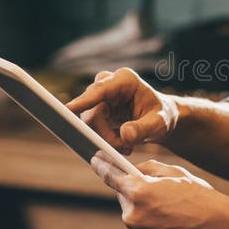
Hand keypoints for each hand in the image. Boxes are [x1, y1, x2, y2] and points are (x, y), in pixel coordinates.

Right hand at [66, 68, 181, 153]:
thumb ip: (143, 129)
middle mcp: (109, 84)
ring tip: (128, 147)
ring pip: (90, 123)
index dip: (83, 101)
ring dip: (106, 140)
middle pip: (92, 112)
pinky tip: (123, 145)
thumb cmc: (162, 116)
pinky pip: (92, 129)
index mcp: (125, 80)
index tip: (67, 110)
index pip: (100, 90)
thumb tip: (125, 135)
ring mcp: (100, 97)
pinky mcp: (97, 109)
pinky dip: (106, 141)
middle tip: (126, 148)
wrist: (161, 120)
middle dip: (106, 135)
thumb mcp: (159, 124)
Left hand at [90, 153, 223, 228]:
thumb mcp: (174, 172)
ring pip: (132, 212)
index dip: (102, 165)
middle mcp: (133, 215)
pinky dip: (149, 220)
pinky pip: (141, 227)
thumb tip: (133, 171)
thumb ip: (148, 169)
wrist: (219, 227)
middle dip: (135, 188)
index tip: (95, 159)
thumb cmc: (200, 196)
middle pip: (124, 194)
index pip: (111, 176)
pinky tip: (170, 218)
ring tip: (169, 205)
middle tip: (157, 187)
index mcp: (139, 192)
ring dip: (143, 206)